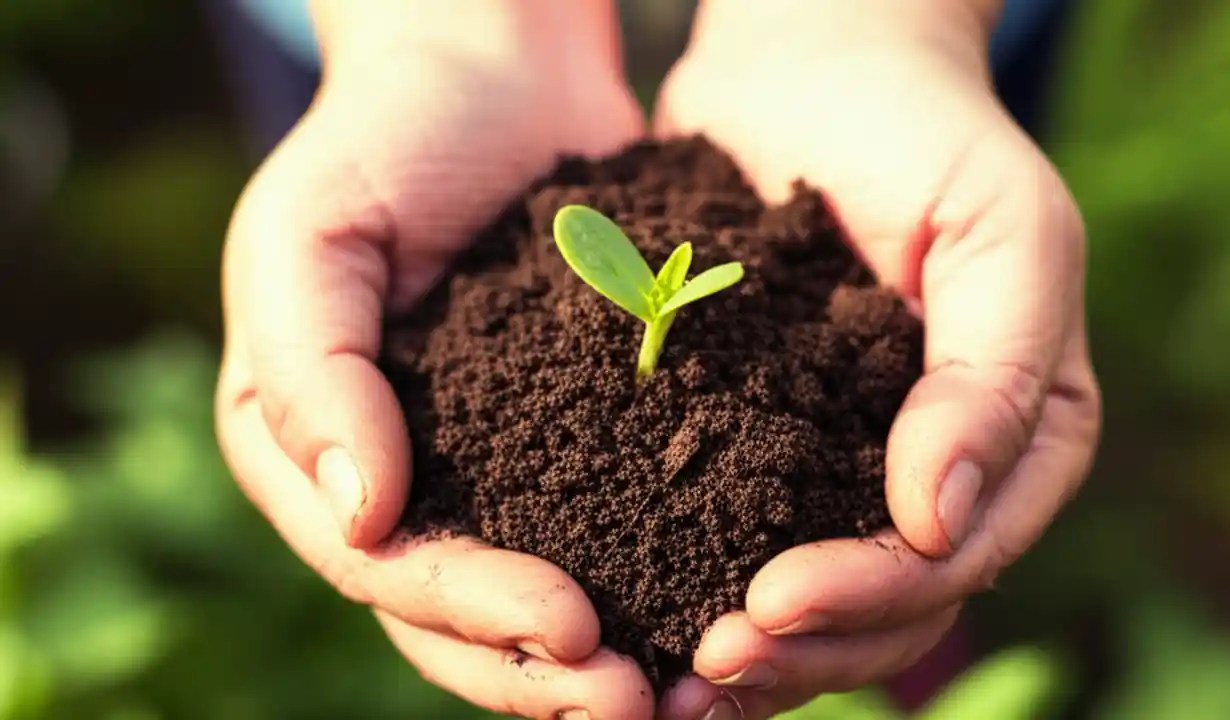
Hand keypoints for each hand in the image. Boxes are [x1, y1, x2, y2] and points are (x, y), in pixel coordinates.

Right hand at [215, 2, 653, 716]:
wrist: (490, 77)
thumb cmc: (384, 140)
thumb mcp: (310, 233)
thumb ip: (313, 371)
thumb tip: (359, 516)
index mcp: (305, 452)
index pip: (380, 565)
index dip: (469, 610)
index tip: (571, 629)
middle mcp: (385, 483)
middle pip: (449, 616)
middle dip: (537, 672)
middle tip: (634, 705)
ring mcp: (473, 472)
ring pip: (520, 603)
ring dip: (591, 662)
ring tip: (673, 695)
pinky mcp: (557, 446)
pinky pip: (593, 534)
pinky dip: (640, 586)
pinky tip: (705, 618)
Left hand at [654, 1, 1100, 716]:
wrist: (815, 66)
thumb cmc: (926, 134)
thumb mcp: (1004, 233)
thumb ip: (996, 377)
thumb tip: (936, 525)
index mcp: (1019, 438)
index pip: (953, 559)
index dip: (866, 599)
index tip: (771, 604)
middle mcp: (936, 473)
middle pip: (882, 609)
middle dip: (797, 648)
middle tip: (703, 663)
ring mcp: (845, 467)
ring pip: (811, 602)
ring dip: (745, 655)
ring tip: (659, 686)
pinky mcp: (759, 444)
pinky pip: (735, 538)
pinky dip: (691, 588)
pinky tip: (631, 620)